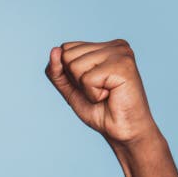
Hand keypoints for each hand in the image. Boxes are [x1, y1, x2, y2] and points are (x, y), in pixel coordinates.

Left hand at [45, 39, 159, 145]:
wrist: (121, 131)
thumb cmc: (100, 110)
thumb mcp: (70, 89)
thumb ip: (57, 71)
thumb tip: (54, 50)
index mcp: (104, 46)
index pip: (66, 48)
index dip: (69, 74)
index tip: (91, 85)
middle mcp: (115, 45)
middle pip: (68, 55)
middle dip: (76, 80)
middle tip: (99, 91)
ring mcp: (121, 52)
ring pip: (75, 66)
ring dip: (85, 88)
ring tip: (105, 93)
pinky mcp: (123, 65)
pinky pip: (87, 79)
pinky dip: (93, 95)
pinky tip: (110, 96)